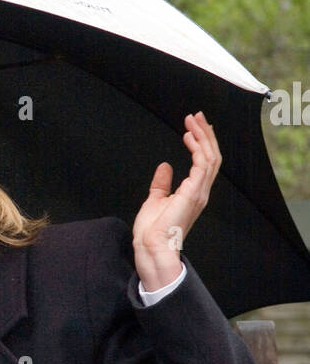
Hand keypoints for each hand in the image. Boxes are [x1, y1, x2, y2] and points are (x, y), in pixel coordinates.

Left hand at [132, 112, 221, 290]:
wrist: (151, 246)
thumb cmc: (153, 230)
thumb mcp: (156, 199)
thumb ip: (162, 183)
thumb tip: (164, 167)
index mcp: (194, 193)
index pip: (205, 163)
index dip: (201, 143)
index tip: (191, 128)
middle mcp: (200, 191)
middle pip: (212, 156)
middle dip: (206, 134)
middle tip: (197, 116)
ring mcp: (199, 192)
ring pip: (210, 157)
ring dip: (202, 136)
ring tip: (193, 120)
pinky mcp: (193, 193)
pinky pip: (203, 164)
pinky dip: (198, 147)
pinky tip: (189, 136)